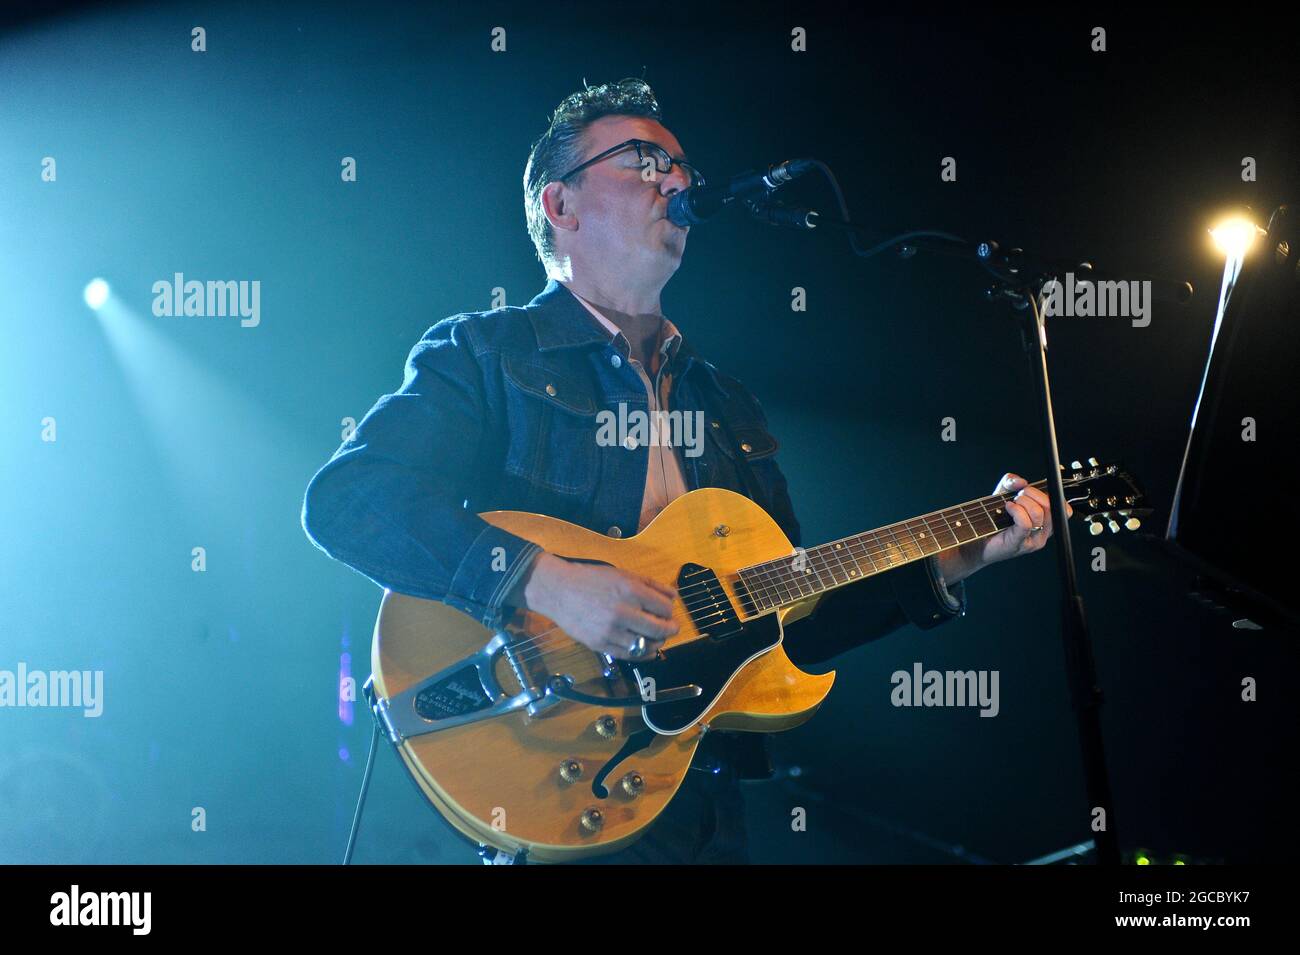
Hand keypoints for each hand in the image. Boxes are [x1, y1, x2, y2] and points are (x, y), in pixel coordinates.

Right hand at [517, 553, 679, 659]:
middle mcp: (623, 612)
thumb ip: (651, 584)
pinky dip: (642, 654)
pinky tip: (646, 649)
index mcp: (630, 590)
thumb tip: (673, 596)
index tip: (668, 612)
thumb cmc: (592, 579)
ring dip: (657, 643)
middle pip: (660, 629)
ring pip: (646, 645)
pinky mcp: (600, 644)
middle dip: (670, 629)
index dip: (670, 611)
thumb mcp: (623, 574)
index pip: (664, 607)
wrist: (559, 590)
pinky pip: (629, 655)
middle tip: (672, 628)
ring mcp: (611, 631)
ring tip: (657, 638)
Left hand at [972, 472, 1072, 567]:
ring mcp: (1032, 540)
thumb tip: (1021, 481)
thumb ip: (1012, 482)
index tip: (1032, 491)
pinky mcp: (1019, 543)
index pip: (1064, 509)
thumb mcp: (1004, 494)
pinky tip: (1007, 508)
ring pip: (1038, 513)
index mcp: (1046, 523)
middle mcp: (1043, 533)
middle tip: (1018, 496)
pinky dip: (1015, 510)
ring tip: (1011, 503)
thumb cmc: (993, 519)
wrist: (977, 541)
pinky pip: (1025, 522)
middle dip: (1032, 494)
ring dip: (1022, 501)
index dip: (1050, 495)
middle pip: (1051, 507)